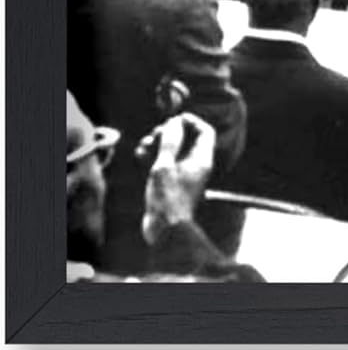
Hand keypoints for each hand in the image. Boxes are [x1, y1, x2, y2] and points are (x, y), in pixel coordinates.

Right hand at [139, 113, 216, 246]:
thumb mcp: (165, 166)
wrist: (165, 229)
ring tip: (143, 145)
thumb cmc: (167, 198)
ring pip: (173, 150)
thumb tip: (175, 122)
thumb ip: (169, 142)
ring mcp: (184, 174)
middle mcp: (196, 165)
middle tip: (155, 134)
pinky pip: (165, 162)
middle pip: (187, 139)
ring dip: (157, 144)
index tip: (173, 119)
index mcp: (201, 159)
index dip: (190, 121)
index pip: (204, 131)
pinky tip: (140, 155)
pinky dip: (153, 157)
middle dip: (169, 133)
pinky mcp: (171, 182)